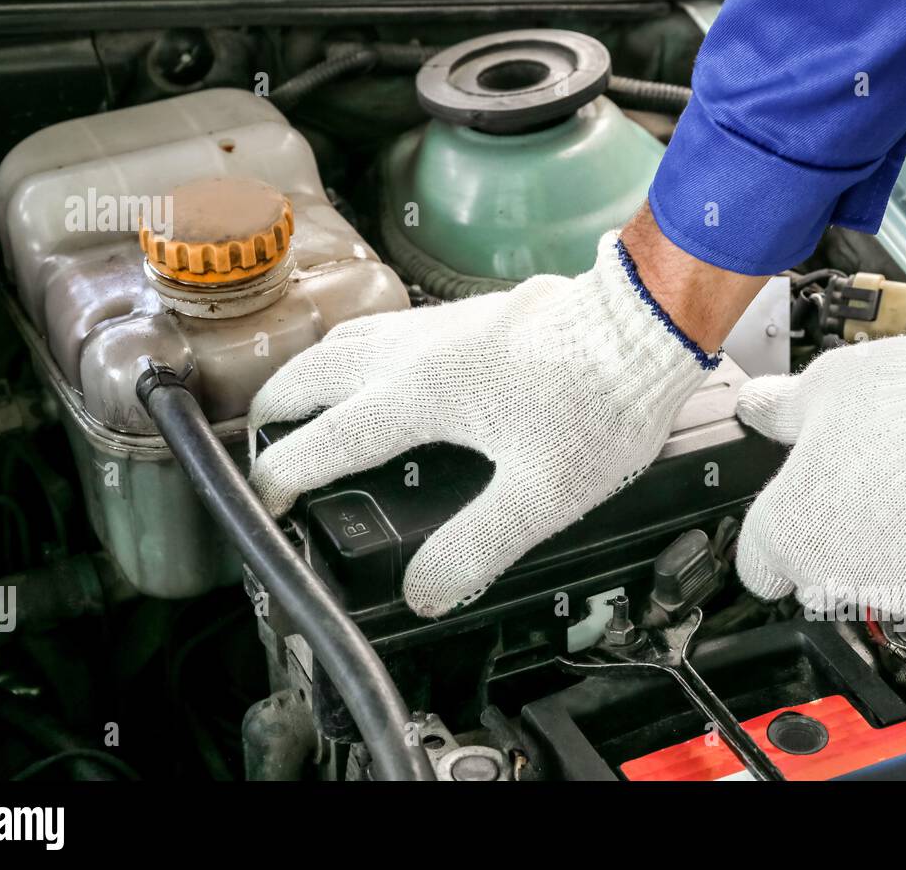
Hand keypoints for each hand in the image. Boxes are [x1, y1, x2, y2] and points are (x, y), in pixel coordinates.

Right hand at [248, 231, 715, 617]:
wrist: (642, 328)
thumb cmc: (599, 406)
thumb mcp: (541, 497)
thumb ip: (475, 546)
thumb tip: (422, 591)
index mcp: (420, 397)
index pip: (324, 441)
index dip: (283, 476)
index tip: (268, 502)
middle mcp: (414, 353)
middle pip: (312, 375)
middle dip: (274, 413)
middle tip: (263, 448)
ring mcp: (438, 325)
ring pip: (344, 342)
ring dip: (309, 376)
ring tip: (300, 406)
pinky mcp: (465, 314)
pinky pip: (383, 328)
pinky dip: (352, 354)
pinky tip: (376, 372)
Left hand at [733, 319, 905, 626]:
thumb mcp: (823, 388)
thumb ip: (781, 410)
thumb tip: (756, 406)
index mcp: (787, 531)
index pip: (758, 569)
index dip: (777, 543)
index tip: (796, 517)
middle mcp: (833, 576)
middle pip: (820, 581)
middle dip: (837, 547)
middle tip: (868, 491)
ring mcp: (897, 594)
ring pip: (884, 587)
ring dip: (896, 556)